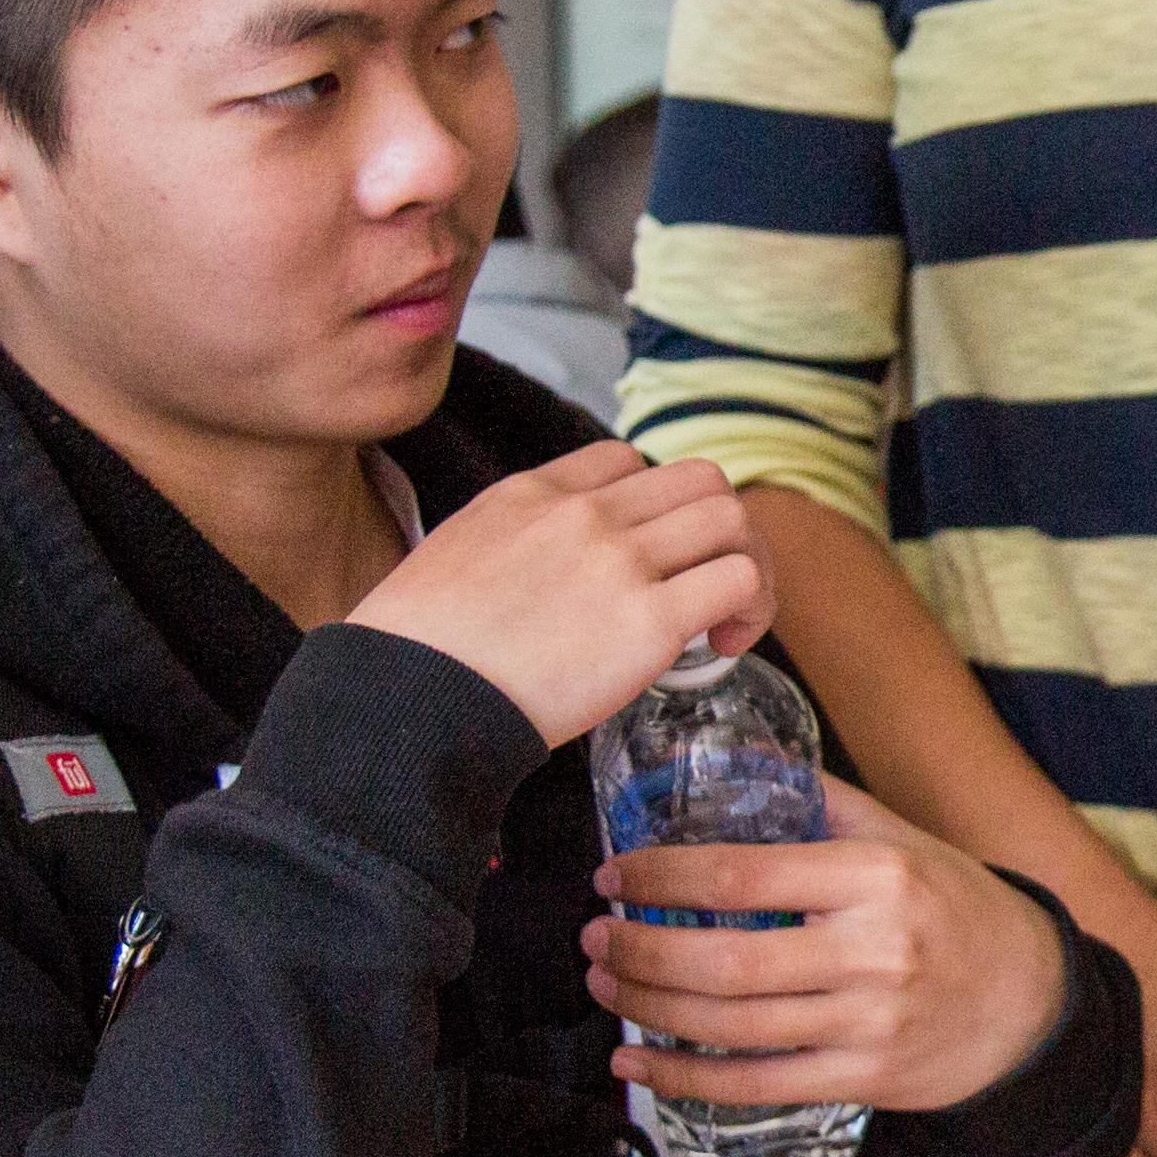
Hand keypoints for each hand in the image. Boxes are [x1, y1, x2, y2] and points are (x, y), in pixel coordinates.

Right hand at [350, 444, 764, 749]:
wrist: (405, 696)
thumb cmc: (416, 652)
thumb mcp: (453, 555)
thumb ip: (509, 544)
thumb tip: (541, 577)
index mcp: (531, 495)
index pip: (624, 459)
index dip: (653, 506)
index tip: (648, 556)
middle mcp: (584, 515)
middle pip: (698, 481)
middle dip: (719, 531)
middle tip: (710, 586)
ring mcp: (620, 562)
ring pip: (731, 519)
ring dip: (747, 566)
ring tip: (726, 618)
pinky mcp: (649, 621)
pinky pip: (738, 581)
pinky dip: (751, 608)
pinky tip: (722, 645)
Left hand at [592, 773, 1070, 1114]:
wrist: (1030, 1003)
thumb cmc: (955, 910)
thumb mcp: (904, 841)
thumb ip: (823, 806)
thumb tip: (736, 761)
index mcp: (877, 877)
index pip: (745, 873)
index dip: (662, 875)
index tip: (616, 874)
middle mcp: (874, 950)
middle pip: (727, 959)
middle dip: (642, 948)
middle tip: (596, 935)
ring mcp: (869, 1022)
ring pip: (731, 1025)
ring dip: (649, 1006)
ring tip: (607, 982)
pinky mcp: (862, 1079)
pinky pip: (754, 1084)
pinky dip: (682, 1078)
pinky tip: (637, 1064)